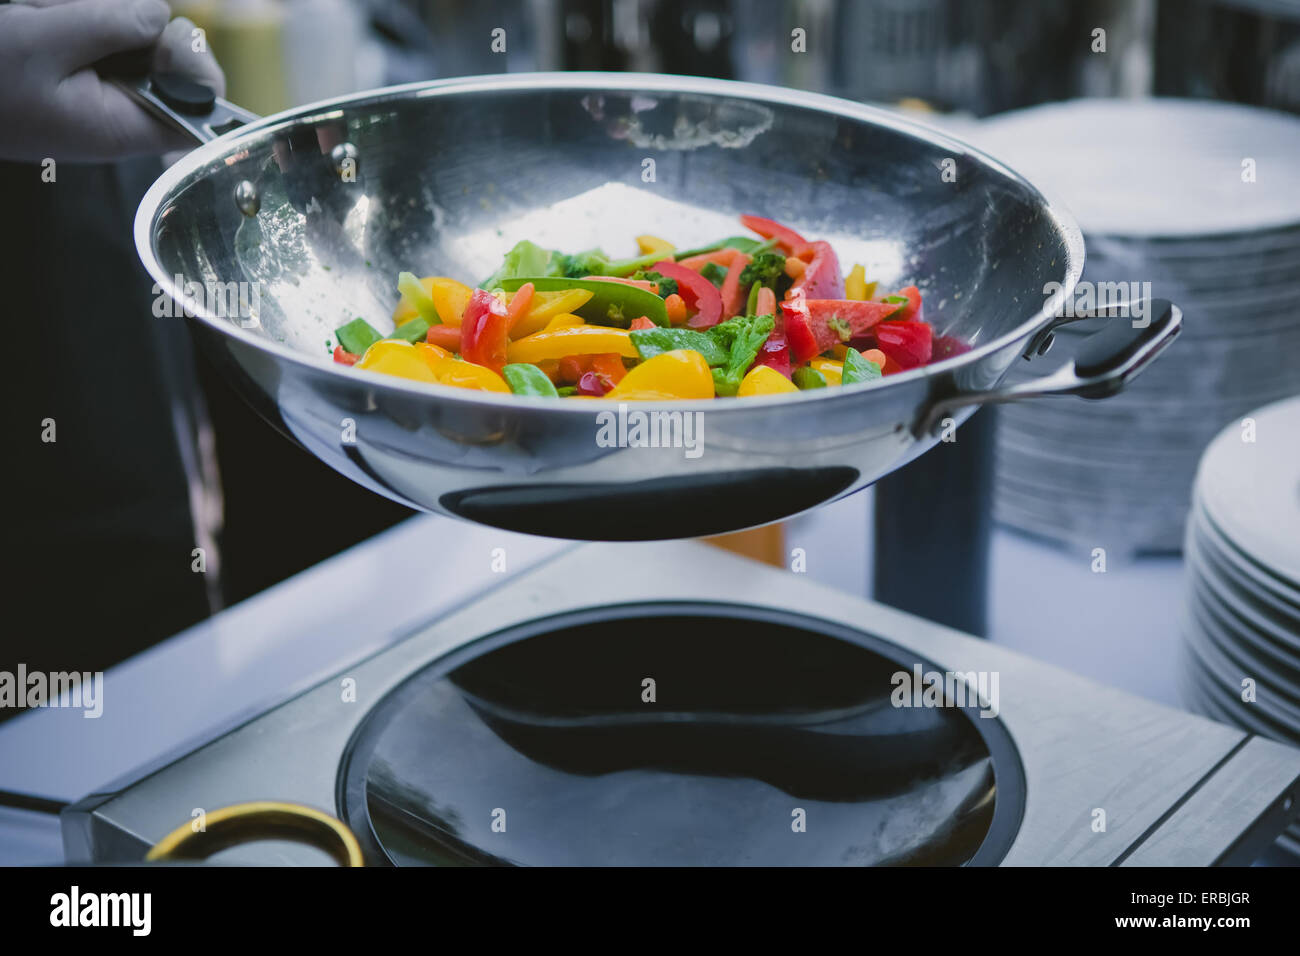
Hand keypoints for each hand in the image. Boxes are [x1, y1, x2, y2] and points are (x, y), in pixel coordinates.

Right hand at [0, 0, 225, 160]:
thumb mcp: (40, 43)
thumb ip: (109, 27)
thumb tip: (162, 15)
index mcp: (123, 123)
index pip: (201, 111)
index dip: (198, 69)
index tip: (164, 36)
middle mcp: (121, 107)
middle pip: (169, 55)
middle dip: (132, 19)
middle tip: (78, 15)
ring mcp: (102, 82)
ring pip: (132, 28)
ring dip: (93, 8)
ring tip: (44, 14)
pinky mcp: (81, 61)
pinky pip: (100, 23)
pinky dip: (77, 9)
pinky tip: (41, 12)